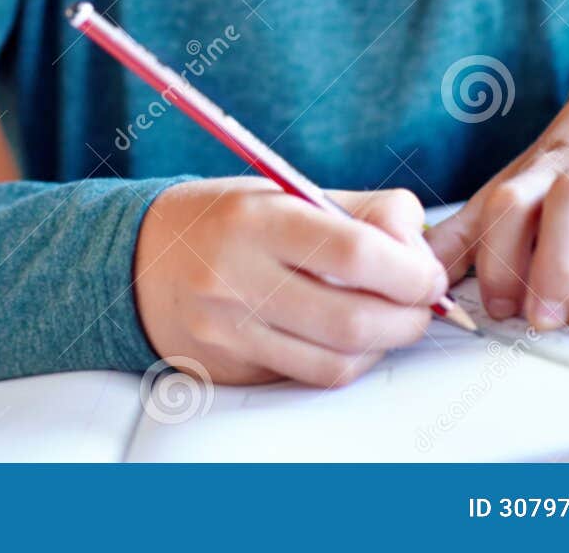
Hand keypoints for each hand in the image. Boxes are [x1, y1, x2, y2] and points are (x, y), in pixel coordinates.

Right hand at [134, 178, 448, 387]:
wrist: (142, 260)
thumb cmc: (227, 220)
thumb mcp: (284, 192)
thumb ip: (360, 210)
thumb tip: (420, 245)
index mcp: (255, 219)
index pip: (355, 252)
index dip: (410, 270)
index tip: (426, 273)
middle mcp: (235, 277)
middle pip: (353, 320)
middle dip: (408, 317)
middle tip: (419, 303)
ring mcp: (229, 331)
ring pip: (337, 362)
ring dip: (383, 345)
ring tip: (387, 320)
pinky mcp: (231, 367)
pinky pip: (310, 376)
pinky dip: (345, 361)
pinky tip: (346, 337)